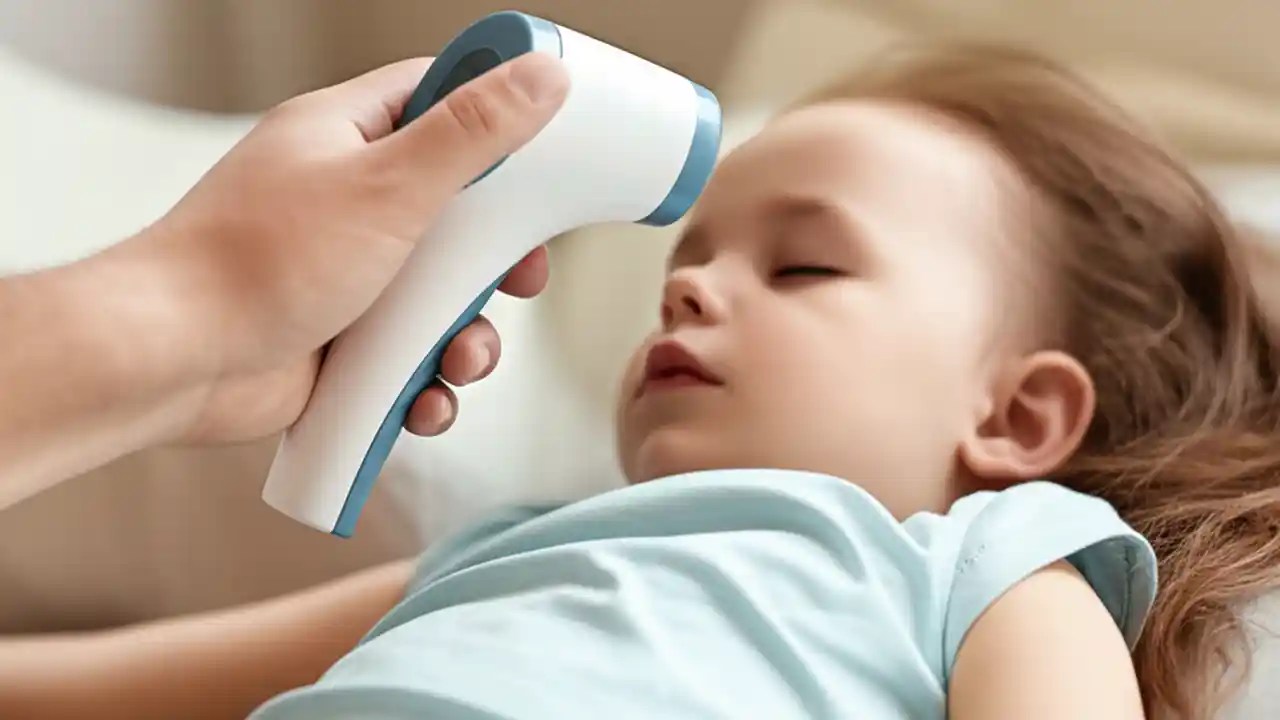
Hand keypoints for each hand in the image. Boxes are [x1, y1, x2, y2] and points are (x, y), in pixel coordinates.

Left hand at [141, 52, 569, 442]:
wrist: (174, 362)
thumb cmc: (252, 264)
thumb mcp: (387, 186)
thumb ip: (471, 132)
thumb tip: (539, 75)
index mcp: (347, 137)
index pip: (439, 98)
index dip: (497, 118)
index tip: (546, 147)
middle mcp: (346, 200)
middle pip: (457, 213)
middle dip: (495, 262)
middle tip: (515, 279)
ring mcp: (345, 273)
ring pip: (441, 297)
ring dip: (466, 336)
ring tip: (456, 357)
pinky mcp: (341, 339)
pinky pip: (409, 355)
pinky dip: (426, 382)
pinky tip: (422, 397)